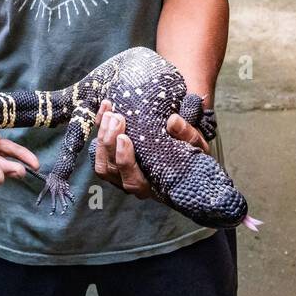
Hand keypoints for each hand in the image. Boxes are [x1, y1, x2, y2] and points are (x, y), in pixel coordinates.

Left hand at [92, 99, 210, 199]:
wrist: (185, 149)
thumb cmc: (191, 152)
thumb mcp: (196, 145)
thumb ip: (187, 134)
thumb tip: (173, 121)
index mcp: (153, 185)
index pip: (133, 181)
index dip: (125, 160)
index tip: (124, 137)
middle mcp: (134, 183)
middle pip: (111, 170)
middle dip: (109, 143)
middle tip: (116, 118)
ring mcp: (121, 174)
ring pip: (101, 163)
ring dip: (102, 137)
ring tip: (109, 114)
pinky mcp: (113, 158)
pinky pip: (98, 148)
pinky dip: (99, 129)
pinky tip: (105, 109)